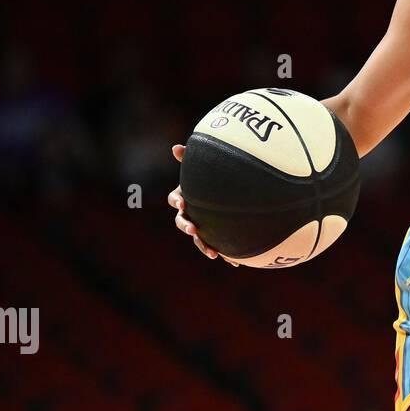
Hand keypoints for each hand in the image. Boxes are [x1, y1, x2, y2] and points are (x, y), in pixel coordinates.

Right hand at [168, 143, 238, 266]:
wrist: (232, 196)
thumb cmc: (214, 178)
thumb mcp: (204, 168)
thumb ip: (191, 159)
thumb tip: (176, 147)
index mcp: (186, 196)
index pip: (174, 199)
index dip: (177, 200)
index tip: (183, 201)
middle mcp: (192, 213)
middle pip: (183, 222)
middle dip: (186, 226)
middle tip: (193, 229)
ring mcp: (204, 226)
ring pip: (199, 239)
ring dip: (203, 246)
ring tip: (212, 253)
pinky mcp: (217, 235)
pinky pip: (219, 246)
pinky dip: (226, 254)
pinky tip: (234, 262)